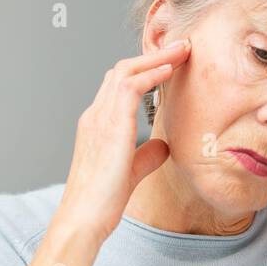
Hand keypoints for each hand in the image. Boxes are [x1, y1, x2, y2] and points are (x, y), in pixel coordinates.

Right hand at [55, 40, 190, 243]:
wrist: (84, 218)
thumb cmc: (103, 202)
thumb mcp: (131, 172)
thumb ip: (146, 155)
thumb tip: (164, 145)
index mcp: (98, 124)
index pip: (120, 85)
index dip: (146, 71)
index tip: (172, 64)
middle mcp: (95, 115)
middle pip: (123, 70)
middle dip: (153, 55)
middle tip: (181, 46)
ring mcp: (99, 118)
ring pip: (126, 71)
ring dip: (156, 57)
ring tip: (181, 49)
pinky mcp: (109, 126)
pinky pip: (130, 87)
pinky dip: (151, 74)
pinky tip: (170, 69)